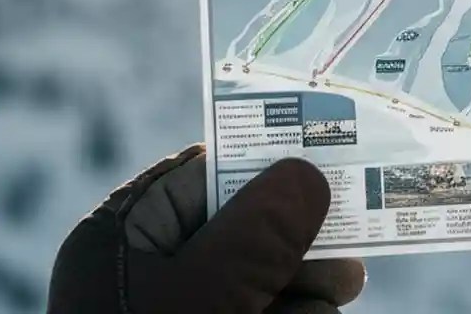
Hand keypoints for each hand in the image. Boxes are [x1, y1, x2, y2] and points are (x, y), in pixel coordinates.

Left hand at [48, 144, 365, 313]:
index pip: (207, 175)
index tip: (332, 170)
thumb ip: (258, 232)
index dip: (270, 171)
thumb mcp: (204, 299)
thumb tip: (307, 173)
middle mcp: (152, 275)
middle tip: (347, 272)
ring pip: (276, 286)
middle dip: (299, 258)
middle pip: (253, 233)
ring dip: (303, 306)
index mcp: (123, 240)